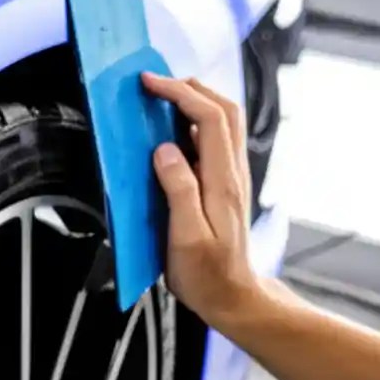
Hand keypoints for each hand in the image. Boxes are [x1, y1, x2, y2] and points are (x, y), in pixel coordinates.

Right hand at [141, 73, 263, 329]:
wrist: (231, 296)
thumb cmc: (205, 273)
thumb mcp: (186, 235)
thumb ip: (178, 189)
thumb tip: (164, 150)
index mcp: (221, 180)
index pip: (209, 117)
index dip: (180, 92)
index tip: (149, 84)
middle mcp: (230, 172)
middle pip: (223, 109)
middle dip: (189, 86)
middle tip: (154, 83)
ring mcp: (228, 177)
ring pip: (221, 122)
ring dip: (192, 100)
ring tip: (160, 97)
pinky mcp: (221, 184)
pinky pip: (212, 140)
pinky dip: (191, 122)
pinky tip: (168, 129)